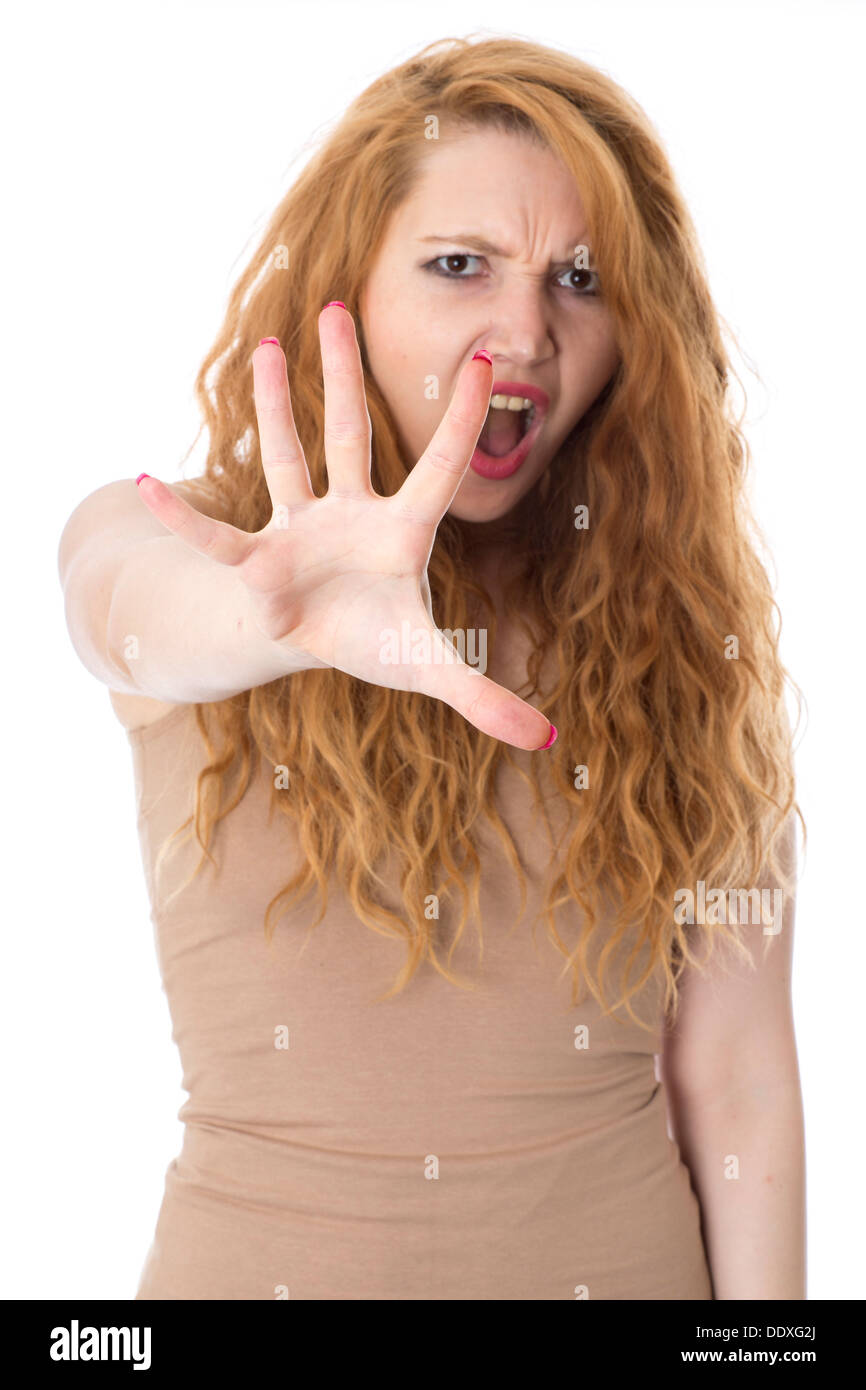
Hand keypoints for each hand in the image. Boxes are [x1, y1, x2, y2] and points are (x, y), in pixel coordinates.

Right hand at [135, 305, 554, 749]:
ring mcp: (303, 527)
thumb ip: (487, 698)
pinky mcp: (260, 558)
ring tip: (264, 344)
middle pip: (349, 433)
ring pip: (286, 456)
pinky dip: (186, 518)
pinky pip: (219, 539)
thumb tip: (548, 741)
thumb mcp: (434, 670)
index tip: (487, 360)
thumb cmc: (384, 640)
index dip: (463, 421)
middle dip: (343, 374)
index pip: (439, 468)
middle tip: (339, 305)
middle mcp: (353, 514)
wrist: (327, 644)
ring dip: (273, 405)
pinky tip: (149, 481)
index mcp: (405, 533)